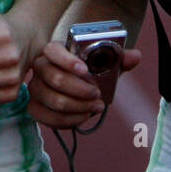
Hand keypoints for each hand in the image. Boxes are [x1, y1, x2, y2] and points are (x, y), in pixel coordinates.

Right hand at [26, 41, 141, 127]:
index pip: (53, 51)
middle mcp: (40, 67)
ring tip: (96, 106)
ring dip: (78, 107)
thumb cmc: (88, 71)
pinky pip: (49, 118)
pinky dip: (69, 120)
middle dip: (80, 90)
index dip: (67, 61)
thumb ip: (118, 59)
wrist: (74, 84)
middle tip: (97, 94)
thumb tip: (136, 56)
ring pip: (54, 100)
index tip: (86, 70)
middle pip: (55, 79)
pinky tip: (83, 117)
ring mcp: (35, 88)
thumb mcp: (102, 63)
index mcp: (53, 51)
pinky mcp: (34, 107)